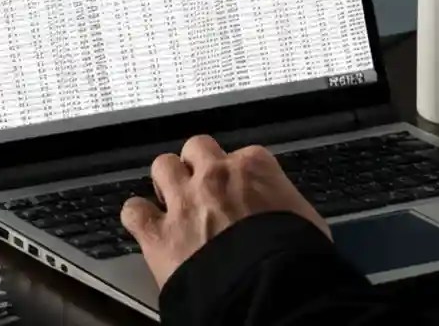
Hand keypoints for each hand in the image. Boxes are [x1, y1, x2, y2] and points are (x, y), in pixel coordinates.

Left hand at [119, 134, 329, 289]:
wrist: (268, 289)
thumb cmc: (295, 257)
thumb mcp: (304, 219)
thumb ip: (283, 204)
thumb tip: (282, 211)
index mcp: (253, 167)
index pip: (242, 155)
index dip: (238, 173)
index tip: (240, 187)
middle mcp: (214, 175)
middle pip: (196, 148)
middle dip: (197, 165)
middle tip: (203, 186)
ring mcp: (183, 202)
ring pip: (161, 167)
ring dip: (166, 182)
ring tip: (172, 200)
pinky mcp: (159, 235)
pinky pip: (134, 211)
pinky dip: (138, 216)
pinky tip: (145, 224)